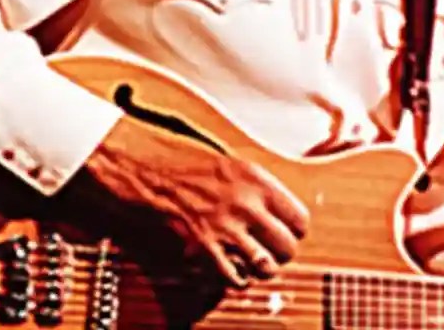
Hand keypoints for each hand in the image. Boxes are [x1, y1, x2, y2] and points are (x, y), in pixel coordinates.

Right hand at [79, 118, 309, 286]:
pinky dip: (234, 280)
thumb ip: (258, 188)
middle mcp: (246, 203)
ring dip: (259, 270)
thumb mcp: (230, 164)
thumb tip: (280, 211)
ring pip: (266, 267)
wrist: (143, 174)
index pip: (300, 219)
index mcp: (257, 180)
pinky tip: (227, 269)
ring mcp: (225, 227)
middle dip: (280, 255)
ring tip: (249, 264)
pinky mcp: (203, 248)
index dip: (294, 232)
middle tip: (268, 253)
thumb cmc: (182, 166)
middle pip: (287, 247)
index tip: (284, 235)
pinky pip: (235, 279)